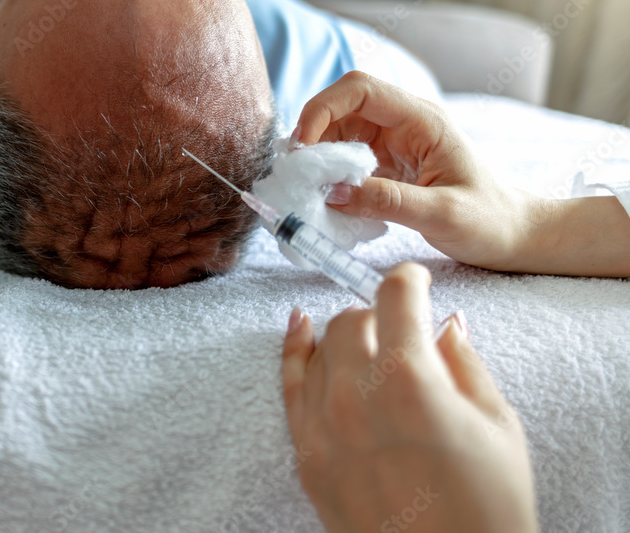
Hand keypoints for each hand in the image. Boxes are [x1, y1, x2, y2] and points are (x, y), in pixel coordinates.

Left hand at [281, 263, 537, 532]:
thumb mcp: (499, 427)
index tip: (416, 280)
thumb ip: (465, 363)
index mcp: (411, 379)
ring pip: (322, 345)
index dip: (410, 278)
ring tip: (371, 342)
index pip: (395, 295)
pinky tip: (300, 326)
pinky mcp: (306, 453)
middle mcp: (357, 395)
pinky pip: (289, 384)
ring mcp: (324, 425)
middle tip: (402, 328)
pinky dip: (294, 349)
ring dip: (347, 335)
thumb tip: (444, 322)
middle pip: (353, 318)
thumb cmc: (489, 508)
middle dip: (380, 313)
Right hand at [291, 71, 541, 270]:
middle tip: (297, 174)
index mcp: (422, 120)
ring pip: (336, 133)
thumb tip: (332, 193)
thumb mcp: (442, 215)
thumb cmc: (489, 221)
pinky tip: (325, 199)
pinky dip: (327, 176)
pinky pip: (344, 159)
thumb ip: (388, 201)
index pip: (360, 90)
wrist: (513, 236)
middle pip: (340, 108)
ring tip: (308, 191)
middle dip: (311, 134)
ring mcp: (392, 143)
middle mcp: (403, 123)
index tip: (302, 147)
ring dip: (317, 157)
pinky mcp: (385, 165)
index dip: (322, 108)